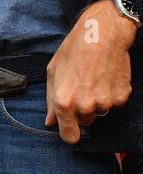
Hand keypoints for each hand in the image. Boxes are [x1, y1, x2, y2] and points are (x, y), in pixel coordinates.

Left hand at [44, 0, 135, 143]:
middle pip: (85, 122)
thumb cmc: (74, 51)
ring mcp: (106, 103)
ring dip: (96, 102)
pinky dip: (110, 95)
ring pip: (99, 112)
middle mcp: (85, 106)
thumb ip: (51, 100)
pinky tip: (105, 78)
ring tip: (93, 79)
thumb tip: (50, 122)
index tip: (70, 128)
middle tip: (81, 88)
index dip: (69, 133)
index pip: (69, 136)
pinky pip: (114, 104)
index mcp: (64, 101)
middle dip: (82, 111)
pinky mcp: (122, 98)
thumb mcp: (53, 72)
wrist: (101, 36)